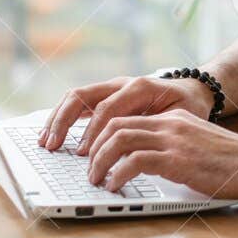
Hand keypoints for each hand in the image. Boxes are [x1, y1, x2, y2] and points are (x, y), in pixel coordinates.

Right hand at [38, 74, 213, 153]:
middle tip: (53, 145)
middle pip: (84, 95)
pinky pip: (79, 103)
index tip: (84, 153)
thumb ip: (155, 130)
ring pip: (76, 97)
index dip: (93, 132)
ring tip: (45, 141)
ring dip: (57, 118)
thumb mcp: (179, 118)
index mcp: (140, 87)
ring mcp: (111, 89)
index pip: (107, 109)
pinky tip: (52, 134)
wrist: (193, 91)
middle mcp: (121, 84)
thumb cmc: (187, 106)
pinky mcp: (106, 97)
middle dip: (64, 121)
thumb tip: (131, 151)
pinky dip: (63, 117)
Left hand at [86, 112, 237, 198]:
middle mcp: (171, 124)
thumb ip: (175, 148)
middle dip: (94, 147)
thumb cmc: (235, 163)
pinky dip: (118, 174)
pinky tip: (116, 186)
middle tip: (89, 169)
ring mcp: (174, 140)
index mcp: (175, 119)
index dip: (103, 136)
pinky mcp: (178, 159)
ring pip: (119, 139)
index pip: (126, 117)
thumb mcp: (199, 146)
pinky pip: (134, 161)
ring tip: (96, 179)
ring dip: (100, 161)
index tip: (94, 154)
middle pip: (115, 124)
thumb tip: (148, 165)